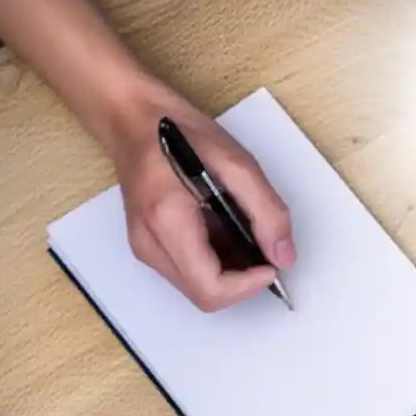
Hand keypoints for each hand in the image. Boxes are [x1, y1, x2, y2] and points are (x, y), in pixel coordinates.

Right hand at [107, 85, 295, 312]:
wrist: (132, 120)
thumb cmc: (178, 133)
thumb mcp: (237, 163)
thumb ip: (267, 211)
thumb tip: (284, 256)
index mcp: (168, 221)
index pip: (210, 288)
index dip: (248, 287)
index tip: (271, 265)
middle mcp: (150, 244)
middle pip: (205, 295)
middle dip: (243, 281)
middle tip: (264, 249)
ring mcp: (146, 248)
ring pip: (198, 288)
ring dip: (232, 274)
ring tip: (245, 234)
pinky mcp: (149, 246)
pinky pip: (189, 273)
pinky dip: (217, 263)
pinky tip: (228, 232)